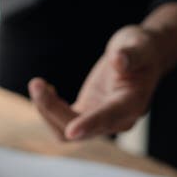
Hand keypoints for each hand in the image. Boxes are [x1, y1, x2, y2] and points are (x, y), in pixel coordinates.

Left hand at [30, 3, 176, 140]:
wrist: (141, 59)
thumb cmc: (141, 50)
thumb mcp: (139, 45)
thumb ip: (131, 54)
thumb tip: (118, 60)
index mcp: (132, 104)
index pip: (109, 117)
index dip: (90, 124)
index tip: (72, 131)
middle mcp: (117, 121)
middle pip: (78, 128)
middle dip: (53, 109)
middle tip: (36, 83)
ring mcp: (100, 123)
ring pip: (64, 131)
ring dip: (46, 111)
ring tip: (37, 84)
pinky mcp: (86, 117)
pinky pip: (61, 124)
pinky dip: (48, 109)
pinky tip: (45, 89)